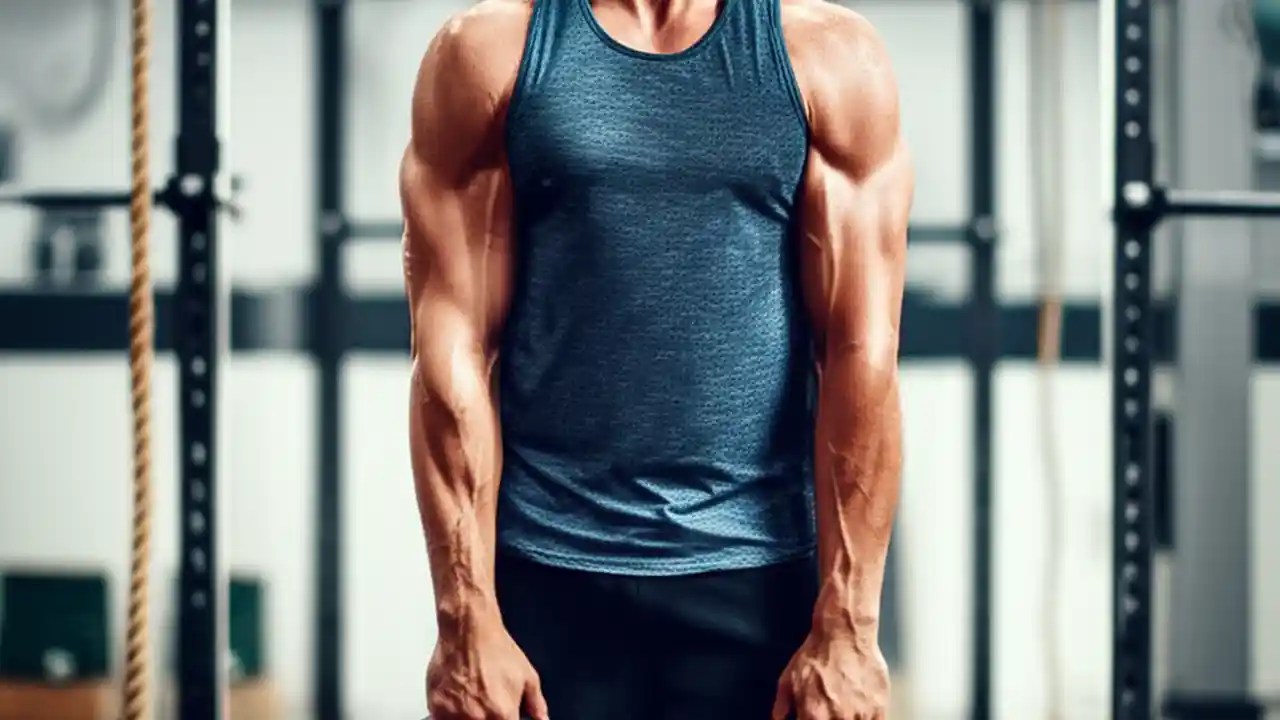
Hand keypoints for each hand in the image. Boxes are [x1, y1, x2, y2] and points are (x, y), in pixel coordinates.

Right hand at [426, 609, 548, 719]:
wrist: (469, 630)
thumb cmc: (496, 650)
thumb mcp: (528, 677)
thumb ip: (536, 706)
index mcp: (503, 715)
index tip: (503, 717)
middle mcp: (478, 719)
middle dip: (487, 719)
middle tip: (488, 706)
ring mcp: (454, 715)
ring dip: (468, 718)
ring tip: (472, 702)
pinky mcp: (436, 708)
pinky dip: (451, 715)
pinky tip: (459, 701)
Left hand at [772, 626, 889, 719]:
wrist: (844, 635)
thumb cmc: (815, 656)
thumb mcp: (788, 680)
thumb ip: (782, 708)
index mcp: (814, 715)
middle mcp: (838, 718)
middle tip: (826, 714)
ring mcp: (860, 716)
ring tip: (841, 711)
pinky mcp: (879, 709)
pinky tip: (856, 715)